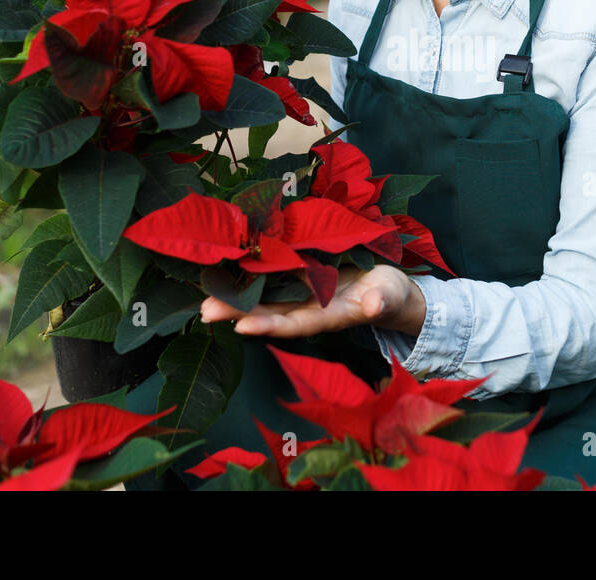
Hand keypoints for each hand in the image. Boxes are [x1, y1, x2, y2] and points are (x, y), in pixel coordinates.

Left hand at [199, 265, 426, 338]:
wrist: (388, 286)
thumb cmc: (391, 293)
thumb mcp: (391, 296)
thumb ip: (382, 301)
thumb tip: (374, 305)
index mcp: (329, 316)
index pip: (295, 324)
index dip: (269, 325)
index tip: (241, 326)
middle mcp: (309, 307)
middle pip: (269, 313)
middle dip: (238, 313)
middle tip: (206, 311)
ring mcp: (302, 291)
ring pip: (264, 295)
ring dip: (236, 296)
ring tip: (205, 296)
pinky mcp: (301, 273)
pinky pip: (272, 273)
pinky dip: (250, 273)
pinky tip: (227, 268)